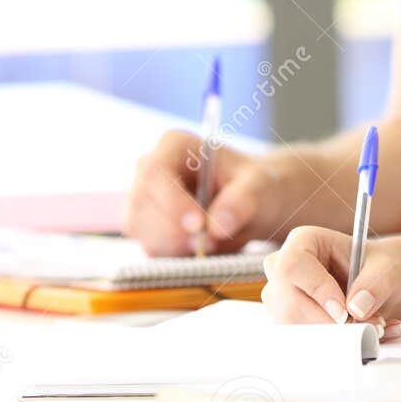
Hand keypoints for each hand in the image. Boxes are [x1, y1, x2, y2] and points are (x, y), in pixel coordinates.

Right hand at [125, 130, 310, 255]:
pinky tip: (202, 249)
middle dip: (174, 232)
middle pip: (142, 205)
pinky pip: (149, 248)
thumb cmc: (256, 185)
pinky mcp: (146, 228)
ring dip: (175, 247)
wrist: (255, 204)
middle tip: (211, 244)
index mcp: (174, 145)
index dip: (171, 201)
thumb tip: (218, 225)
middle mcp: (151, 170)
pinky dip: (175, 256)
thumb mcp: (260, 186)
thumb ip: (242, 200)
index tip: (198, 225)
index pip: (155, 171)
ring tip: (212, 244)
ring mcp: (144, 200)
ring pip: (141, 231)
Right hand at [261, 225, 400, 333]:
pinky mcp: (287, 323)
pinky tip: (358, 337)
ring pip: (292, 328)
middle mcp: (282, 269)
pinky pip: (301, 342)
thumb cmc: (379, 269)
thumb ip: (376, 284)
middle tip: (365, 328)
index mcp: (304, 241)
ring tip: (370, 329)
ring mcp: (280, 299)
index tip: (344, 313)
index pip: (293, 266)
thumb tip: (356, 308)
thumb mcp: (388, 269)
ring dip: (333, 337)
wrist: (379, 285)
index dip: (317, 291)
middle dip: (328, 324)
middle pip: (288, 304)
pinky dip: (331, 346)